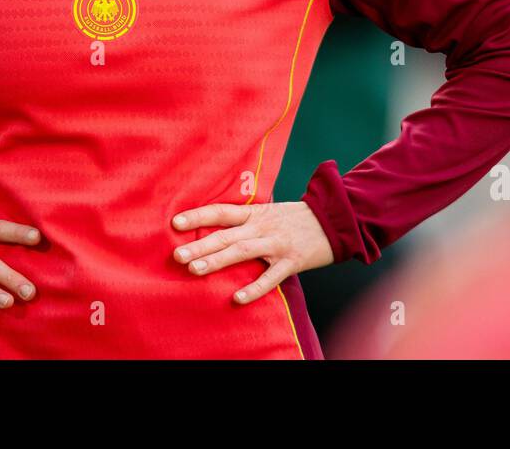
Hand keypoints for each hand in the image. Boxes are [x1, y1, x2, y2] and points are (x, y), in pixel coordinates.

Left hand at [171, 201, 334, 303]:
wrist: (334, 219)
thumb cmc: (295, 218)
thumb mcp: (268, 212)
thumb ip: (244, 221)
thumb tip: (213, 228)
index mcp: (254, 214)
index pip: (221, 212)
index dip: (198, 216)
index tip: (175, 223)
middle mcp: (262, 227)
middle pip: (226, 235)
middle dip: (200, 244)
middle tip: (177, 255)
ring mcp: (276, 244)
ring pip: (242, 251)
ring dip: (218, 260)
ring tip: (195, 270)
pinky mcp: (292, 261)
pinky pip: (271, 277)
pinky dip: (255, 288)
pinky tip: (238, 298)